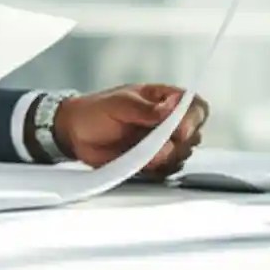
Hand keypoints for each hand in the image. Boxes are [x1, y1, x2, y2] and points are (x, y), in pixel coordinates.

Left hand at [52, 84, 208, 178]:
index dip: (193, 119)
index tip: (179, 131)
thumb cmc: (95, 110)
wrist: (75, 133)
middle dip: (177, 144)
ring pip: (182, 155)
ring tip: (140, 152)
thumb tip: (169, 110)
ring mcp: (162, 143)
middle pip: (194, 135)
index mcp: (164, 99)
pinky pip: (168, 170)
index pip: (194, 106)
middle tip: (153, 144)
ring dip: (165, 158)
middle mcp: (168, 121)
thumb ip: (144, 108)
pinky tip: (140, 162)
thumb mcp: (118, 104)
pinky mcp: (154, 162)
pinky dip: (157, 169)